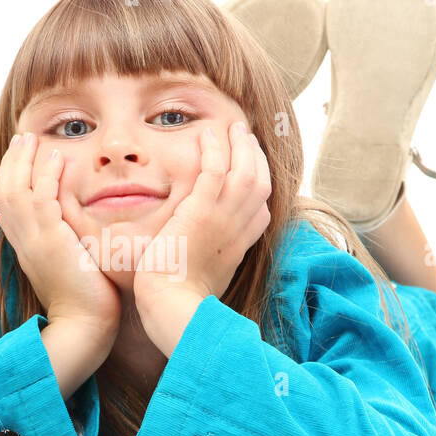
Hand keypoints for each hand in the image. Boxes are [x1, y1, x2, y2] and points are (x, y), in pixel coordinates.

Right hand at [0, 131, 121, 338]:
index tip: (24, 158)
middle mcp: (24, 243)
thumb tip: (84, 233)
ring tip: (33, 138)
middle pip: (4, 192)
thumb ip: (71, 245)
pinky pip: (41, 199)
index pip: (10, 206)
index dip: (13, 178)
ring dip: (23, 161)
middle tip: (23, 138)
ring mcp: (33, 242)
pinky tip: (56, 157)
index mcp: (28, 248)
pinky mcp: (49, 242)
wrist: (85, 327)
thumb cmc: (88, 303)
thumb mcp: (74, 267)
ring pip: (15, 190)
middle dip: (12, 163)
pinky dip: (45, 175)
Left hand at [133, 119, 271, 319]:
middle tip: (245, 136)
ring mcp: (224, 218)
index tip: (250, 167)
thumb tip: (203, 257)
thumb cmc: (181, 302)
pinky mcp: (202, 210)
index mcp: (242, 245)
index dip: (259, 183)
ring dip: (240, 145)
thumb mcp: (207, 279)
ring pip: (244, 170)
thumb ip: (210, 261)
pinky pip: (215, 169)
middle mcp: (239, 229)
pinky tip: (209, 134)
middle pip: (260, 183)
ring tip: (234, 127)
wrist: (174, 308)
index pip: (261, 208)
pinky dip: (216, 149)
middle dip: (255, 157)